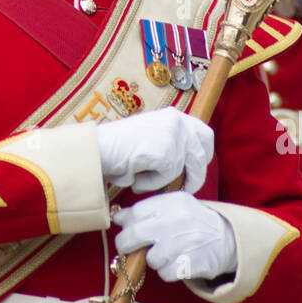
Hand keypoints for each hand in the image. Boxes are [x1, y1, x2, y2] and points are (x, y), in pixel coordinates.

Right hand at [95, 106, 213, 193]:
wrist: (97, 148)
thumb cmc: (119, 148)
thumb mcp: (151, 138)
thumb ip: (171, 145)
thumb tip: (190, 167)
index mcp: (174, 116)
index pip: (204, 135)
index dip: (202, 155)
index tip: (194, 169)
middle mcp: (177, 121)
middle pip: (202, 155)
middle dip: (194, 175)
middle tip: (181, 187)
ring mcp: (172, 136)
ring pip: (185, 169)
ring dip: (166, 180)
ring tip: (144, 180)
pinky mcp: (166, 153)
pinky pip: (168, 177)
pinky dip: (151, 182)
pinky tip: (135, 176)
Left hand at [113, 192, 236, 281]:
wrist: (227, 238)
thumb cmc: (193, 222)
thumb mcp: (174, 206)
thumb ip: (147, 209)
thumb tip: (118, 216)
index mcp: (172, 202)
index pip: (136, 212)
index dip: (125, 224)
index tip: (125, 230)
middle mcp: (177, 220)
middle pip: (134, 235)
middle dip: (126, 245)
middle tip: (128, 248)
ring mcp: (184, 242)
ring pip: (150, 258)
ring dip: (153, 260)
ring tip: (164, 254)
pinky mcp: (191, 263)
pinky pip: (165, 273)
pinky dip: (167, 271)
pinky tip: (175, 263)